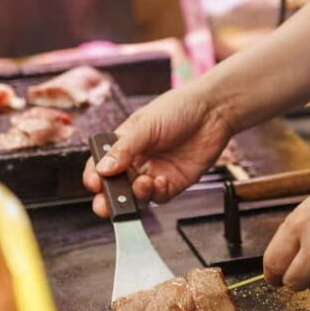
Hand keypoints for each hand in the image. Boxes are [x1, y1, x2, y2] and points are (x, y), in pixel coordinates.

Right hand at [84, 87, 233, 216]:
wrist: (214, 111)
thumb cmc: (180, 108)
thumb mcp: (147, 125)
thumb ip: (125, 148)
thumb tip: (103, 168)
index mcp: (123, 143)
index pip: (101, 165)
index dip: (95, 176)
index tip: (95, 183)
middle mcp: (137, 161)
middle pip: (116, 187)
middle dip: (109, 198)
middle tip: (108, 203)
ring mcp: (154, 173)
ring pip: (136, 196)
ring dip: (135, 196)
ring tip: (142, 185)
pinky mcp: (173, 183)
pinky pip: (158, 197)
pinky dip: (156, 194)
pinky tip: (159, 182)